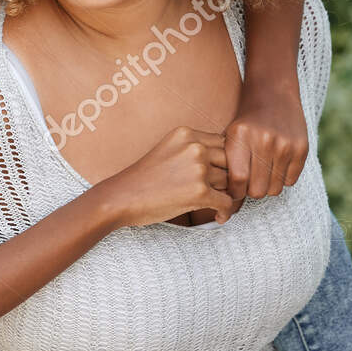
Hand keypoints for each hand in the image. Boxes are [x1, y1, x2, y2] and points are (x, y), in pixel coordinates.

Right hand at [98, 126, 236, 226]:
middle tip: (223, 192)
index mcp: (187, 134)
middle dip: (227, 178)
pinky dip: (226, 212)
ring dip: (226, 195)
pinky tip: (218, 216)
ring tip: (218, 206)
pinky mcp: (199, 192)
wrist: (121, 198)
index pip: (223, 143)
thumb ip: (194, 149)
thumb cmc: (143, 178)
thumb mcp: (169, 150)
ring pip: (229, 181)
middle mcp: (194, 147)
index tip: (220, 175)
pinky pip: (227, 202)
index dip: (225, 161)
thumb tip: (227, 160)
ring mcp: (198, 169)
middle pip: (230, 161)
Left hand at [224, 80, 308, 214]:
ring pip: (274, 189)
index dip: (235, 193)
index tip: (234, 190)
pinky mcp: (301, 148)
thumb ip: (225, 164)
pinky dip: (283, 178)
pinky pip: (290, 181)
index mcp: (241, 137)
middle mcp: (264, 140)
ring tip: (263, 171)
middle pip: (257, 190)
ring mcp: (285, 144)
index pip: (238, 181)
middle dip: (251, 190)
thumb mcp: (229, 135)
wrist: (273, 94)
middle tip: (249, 181)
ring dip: (268, 185)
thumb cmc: (246, 121)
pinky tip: (276, 164)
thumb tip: (223, 198)